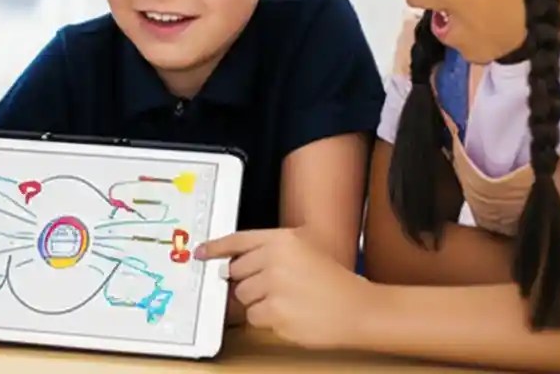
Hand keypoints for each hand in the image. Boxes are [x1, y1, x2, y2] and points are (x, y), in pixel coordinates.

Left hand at [196, 228, 369, 349]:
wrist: (358, 309)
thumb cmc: (333, 283)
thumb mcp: (305, 252)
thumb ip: (270, 252)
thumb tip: (234, 262)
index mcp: (283, 239)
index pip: (238, 240)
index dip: (216, 247)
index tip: (202, 252)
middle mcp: (276, 258)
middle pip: (236, 272)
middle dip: (249, 283)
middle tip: (274, 289)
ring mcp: (274, 284)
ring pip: (243, 296)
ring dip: (259, 303)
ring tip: (287, 301)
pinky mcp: (275, 310)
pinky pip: (253, 317)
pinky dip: (267, 320)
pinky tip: (289, 315)